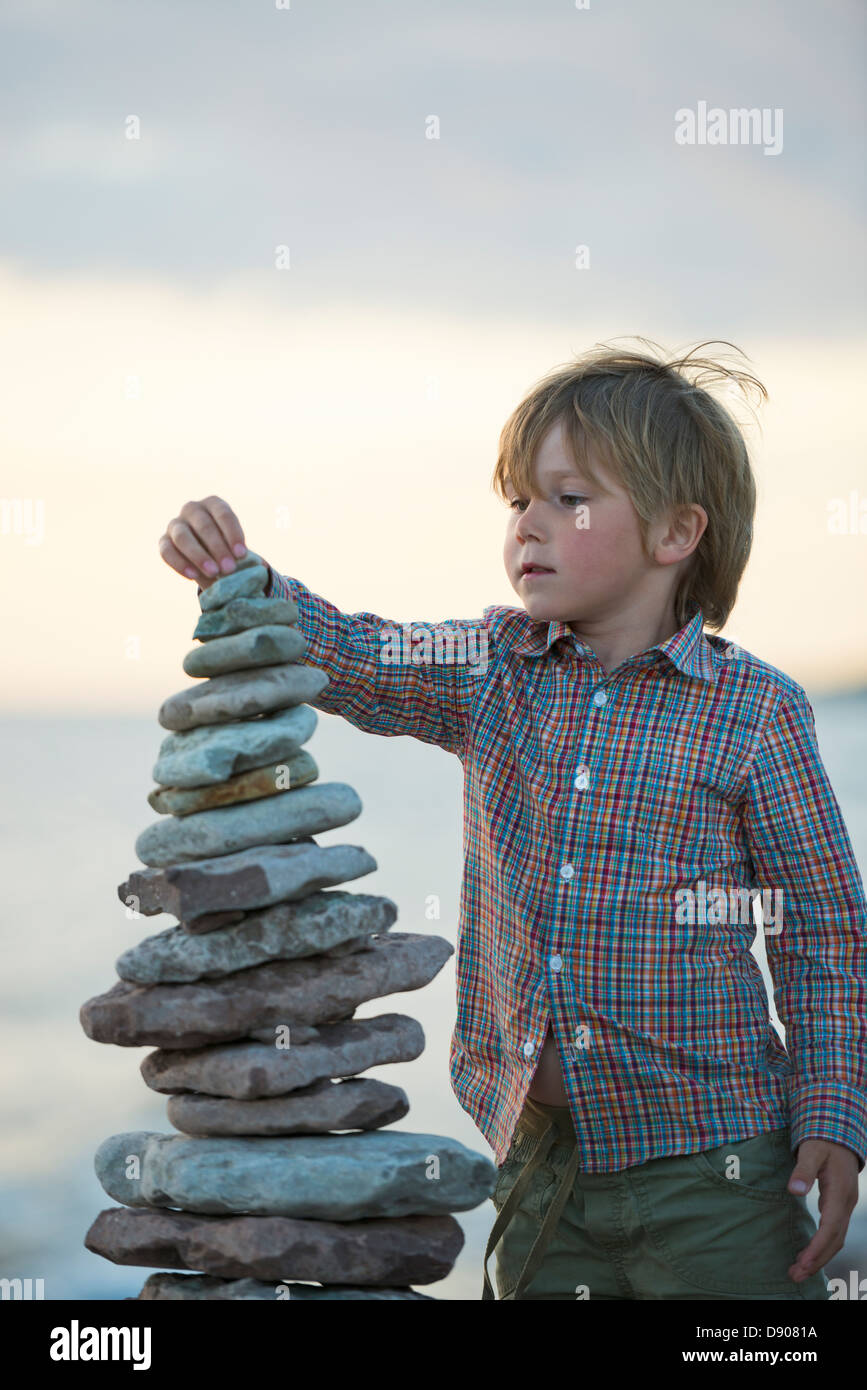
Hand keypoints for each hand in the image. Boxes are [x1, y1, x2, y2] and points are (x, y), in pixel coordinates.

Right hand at [159, 496, 248, 589]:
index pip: (223, 514)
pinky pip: (167, 551)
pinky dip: (179, 563)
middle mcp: (192, 509)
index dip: (233, 534)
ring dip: (199, 555)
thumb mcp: (234, 546)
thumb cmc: (227, 548)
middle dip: (218, 548)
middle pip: (204, 525)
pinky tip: (193, 576)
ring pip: (183, 537)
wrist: (207, 556)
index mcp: (213, 504)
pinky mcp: (164, 541)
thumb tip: (245, 564)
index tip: (242, 555)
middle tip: (230, 568)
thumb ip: (236, 552)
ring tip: (214, 573)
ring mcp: (175, 524)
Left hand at [786, 1138, 859, 1281]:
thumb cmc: (822, 1140)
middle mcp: (846, 1203)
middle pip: (835, 1240)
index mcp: (840, 1192)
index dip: (818, 1247)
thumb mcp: (811, 1151)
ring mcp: (845, 1206)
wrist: (839, 1134)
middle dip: (817, 1260)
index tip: (803, 1262)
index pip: (831, 1227)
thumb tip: (795, 1190)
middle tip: (796, 1275)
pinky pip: (834, 1232)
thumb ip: (803, 1170)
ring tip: (799, 1271)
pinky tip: (808, 1254)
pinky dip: (822, 1246)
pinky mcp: (840, 1205)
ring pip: (836, 1239)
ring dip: (819, 1257)